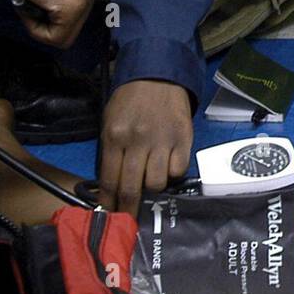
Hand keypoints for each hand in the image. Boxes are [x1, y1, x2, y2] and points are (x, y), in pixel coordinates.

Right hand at [0, 0, 104, 50]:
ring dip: (41, 24)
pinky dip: (36, 29)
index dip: (52, 10)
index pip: (78, 9)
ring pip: (64, 34)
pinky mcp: (73, 6)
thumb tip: (57, 6)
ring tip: (30, 1)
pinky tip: (28, 6)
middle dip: (49, 18)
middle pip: (74, 23)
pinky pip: (56, 37)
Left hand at [99, 80, 192, 215]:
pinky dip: (172, 174)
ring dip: (152, 188)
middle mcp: (138, 141)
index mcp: (115, 137)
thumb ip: (110, 152)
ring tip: (150, 183)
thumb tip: (111, 187)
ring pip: (157, 183)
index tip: (110, 217)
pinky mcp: (184, 138)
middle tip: (129, 219)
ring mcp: (163, 141)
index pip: (110, 181)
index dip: (109, 204)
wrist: (158, 75)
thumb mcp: (110, 122)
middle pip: (132, 188)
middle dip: (129, 209)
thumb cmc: (130, 100)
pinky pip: (178, 170)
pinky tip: (167, 167)